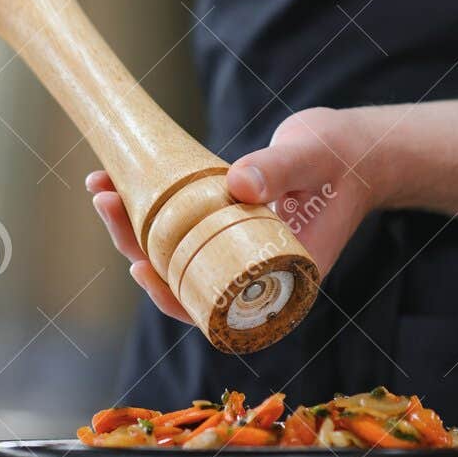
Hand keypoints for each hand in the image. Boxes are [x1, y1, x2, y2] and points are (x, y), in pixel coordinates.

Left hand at [85, 107, 375, 322]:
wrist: (356, 149)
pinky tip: (117, 181)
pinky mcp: (220, 225)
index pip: (213, 307)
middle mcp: (248, 274)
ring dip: (131, 224)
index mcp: (276, 281)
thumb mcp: (312, 161)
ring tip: (101, 186)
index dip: (171, 295)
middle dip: (135, 244)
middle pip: (180, 278)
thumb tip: (240, 185)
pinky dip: (146, 205)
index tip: (140, 266)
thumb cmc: (343, 160)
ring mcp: (232, 250)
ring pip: (171, 252)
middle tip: (107, 202)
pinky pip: (176, 226)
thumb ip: (279, 171)